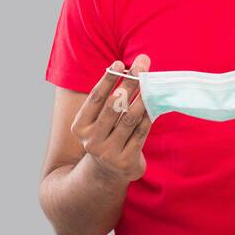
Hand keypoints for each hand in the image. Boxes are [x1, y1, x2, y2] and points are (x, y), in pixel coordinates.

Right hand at [70, 54, 152, 181]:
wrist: (107, 172)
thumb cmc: (107, 135)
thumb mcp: (100, 120)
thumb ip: (110, 99)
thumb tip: (135, 68)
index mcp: (80, 127)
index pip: (95, 98)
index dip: (107, 79)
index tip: (119, 62)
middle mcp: (91, 140)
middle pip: (113, 105)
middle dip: (129, 83)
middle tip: (142, 66)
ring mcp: (108, 152)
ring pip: (129, 118)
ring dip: (142, 98)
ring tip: (151, 83)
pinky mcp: (126, 160)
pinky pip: (141, 132)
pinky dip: (148, 116)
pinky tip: (154, 104)